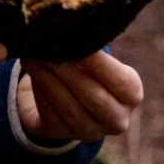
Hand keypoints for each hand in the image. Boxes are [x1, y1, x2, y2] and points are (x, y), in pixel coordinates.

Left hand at [15, 51, 143, 141]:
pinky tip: (31, 69)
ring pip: (70, 108)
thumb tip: (69, 28)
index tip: (76, 40)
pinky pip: (51, 115)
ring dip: (48, 79)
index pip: (121, 82)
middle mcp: (117, 119)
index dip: (98, 63)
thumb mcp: (94, 58)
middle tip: (48, 48)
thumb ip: (89, 47)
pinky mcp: (64, 134)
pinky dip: (40, 91)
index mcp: (131, 95)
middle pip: (94, 97)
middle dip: (68, 71)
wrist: (64, 96)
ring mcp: (91, 131)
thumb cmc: (84, 67)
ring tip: (34, 56)